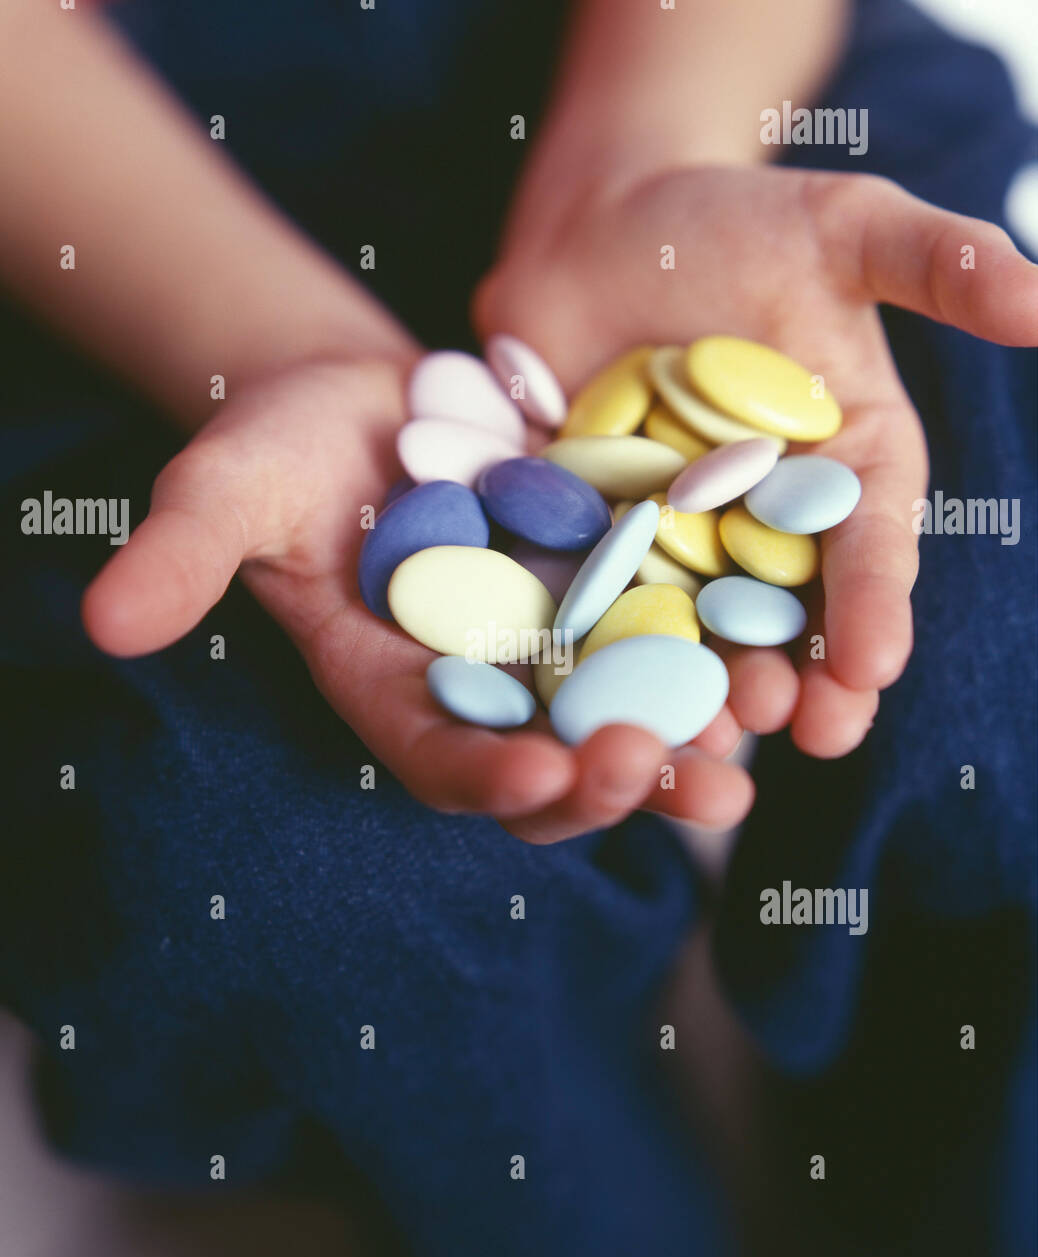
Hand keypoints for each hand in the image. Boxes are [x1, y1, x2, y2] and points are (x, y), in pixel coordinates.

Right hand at [82, 354, 754, 843]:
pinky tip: (773, 663)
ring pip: (625, 718)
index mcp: (396, 690)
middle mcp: (486, 690)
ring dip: (685, 746)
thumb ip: (185, 550)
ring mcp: (555, 650)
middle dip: (604, 780)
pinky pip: (674, 640)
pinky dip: (718, 659)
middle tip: (658, 773)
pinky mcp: (613, 594)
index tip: (541, 772)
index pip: (440, 755)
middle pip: (549, 761)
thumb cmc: (286, 445)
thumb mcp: (232, 482)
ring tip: (740, 759)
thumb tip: (104, 619)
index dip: (487, 773)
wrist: (370, 400)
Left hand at [475, 165, 1037, 756]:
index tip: (874, 664)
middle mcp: (764, 521)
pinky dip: (596, 646)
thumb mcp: (845, 229)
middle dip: (794, 674)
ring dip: (701, 687)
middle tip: (792, 728)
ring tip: (707, 739)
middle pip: (785, 612)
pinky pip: (594, 596)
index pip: (867, 545)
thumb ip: (940, 266)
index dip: (874, 605)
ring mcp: (674, 538)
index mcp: (844, 469)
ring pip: (692, 627)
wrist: (607, 220)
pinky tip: (592, 697)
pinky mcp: (589, 534)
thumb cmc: (736, 221)